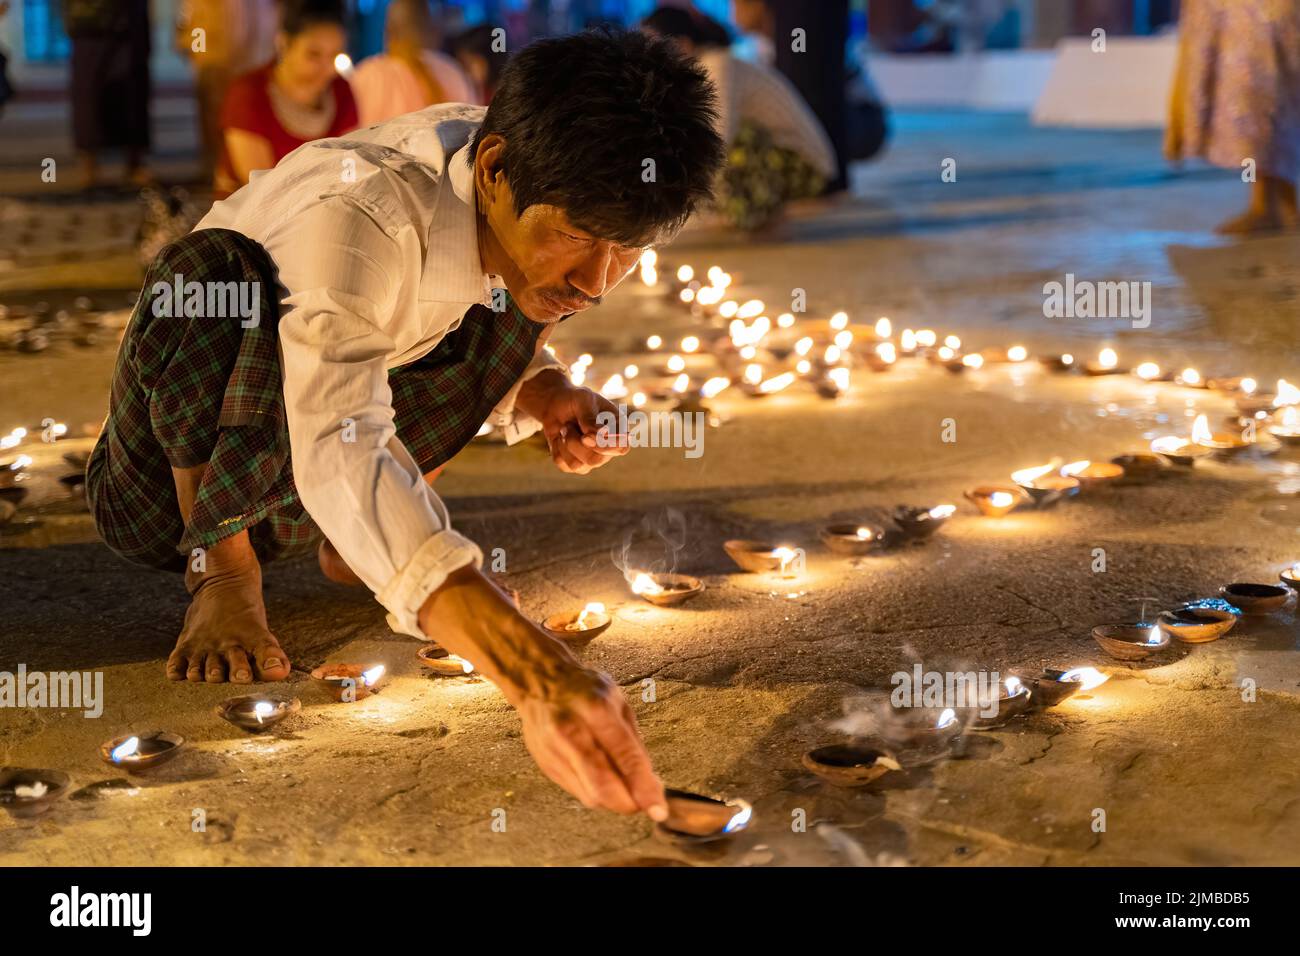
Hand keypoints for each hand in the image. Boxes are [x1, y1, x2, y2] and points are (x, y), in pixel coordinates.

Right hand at [419, 566, 664, 819]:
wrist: (540, 682)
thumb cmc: (586, 690)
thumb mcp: (620, 705)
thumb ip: (635, 746)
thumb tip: (652, 787)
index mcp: (596, 709)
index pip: (625, 758)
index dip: (644, 788)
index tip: (659, 809)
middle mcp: (571, 731)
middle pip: (602, 785)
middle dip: (628, 803)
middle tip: (643, 804)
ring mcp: (553, 750)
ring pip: (589, 795)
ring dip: (613, 800)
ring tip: (624, 788)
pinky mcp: (545, 763)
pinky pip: (576, 791)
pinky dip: (595, 792)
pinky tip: (602, 778)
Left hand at [516, 368, 629, 474]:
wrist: (555, 406)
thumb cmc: (574, 399)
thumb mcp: (582, 399)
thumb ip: (590, 416)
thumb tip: (600, 434)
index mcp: (618, 429)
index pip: (621, 447)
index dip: (605, 445)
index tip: (586, 436)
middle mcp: (609, 448)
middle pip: (596, 459)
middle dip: (576, 443)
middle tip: (567, 426)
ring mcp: (593, 458)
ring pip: (579, 465)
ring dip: (566, 443)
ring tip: (566, 428)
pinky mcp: (577, 465)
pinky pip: (564, 465)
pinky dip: (557, 449)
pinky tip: (560, 438)